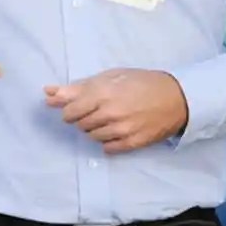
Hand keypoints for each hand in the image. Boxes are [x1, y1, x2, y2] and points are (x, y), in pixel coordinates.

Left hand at [43, 69, 188, 153]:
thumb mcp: (111, 77)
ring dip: (95, 129)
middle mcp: (110, 113)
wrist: (176, 98)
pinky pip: (107, 149)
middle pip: (80, 125)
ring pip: (92, 137)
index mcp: (102, 93)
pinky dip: (108, 141)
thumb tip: (48, 93)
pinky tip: (117, 130)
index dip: (70, 109)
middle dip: (83, 118)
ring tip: (110, 118)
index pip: (69, 111)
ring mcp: (121, 130)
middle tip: (99, 109)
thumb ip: (78, 87)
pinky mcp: (131, 143)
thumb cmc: (141, 82)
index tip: (78, 106)